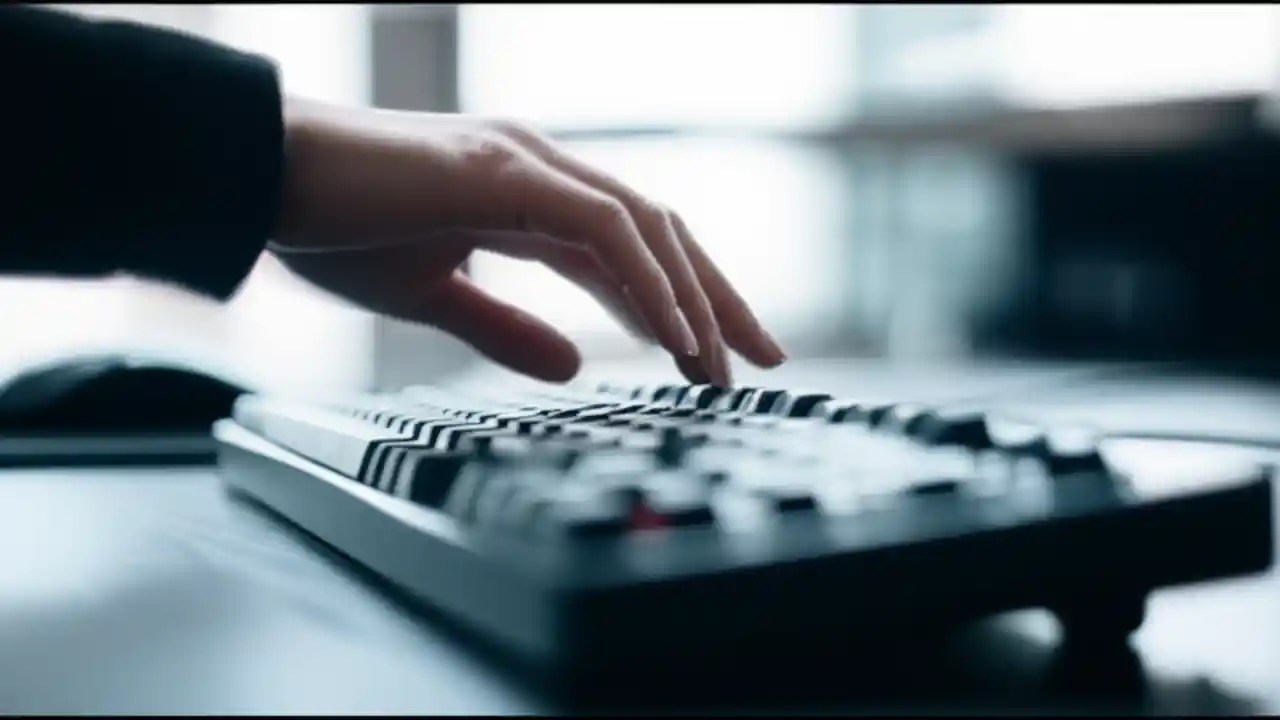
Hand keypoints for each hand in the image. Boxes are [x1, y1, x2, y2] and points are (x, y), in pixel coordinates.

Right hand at [270, 97, 786, 384]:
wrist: (260, 180)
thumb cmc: (333, 229)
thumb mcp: (433, 298)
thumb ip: (507, 329)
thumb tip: (574, 369)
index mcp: (527, 195)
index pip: (630, 249)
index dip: (679, 301)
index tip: (715, 355)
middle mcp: (542, 169)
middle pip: (660, 232)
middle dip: (715, 298)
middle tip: (759, 360)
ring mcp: (528, 162)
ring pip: (647, 225)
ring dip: (693, 297)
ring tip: (724, 365)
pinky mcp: (506, 171)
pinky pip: (603, 229)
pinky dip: (646, 281)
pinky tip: (673, 336)